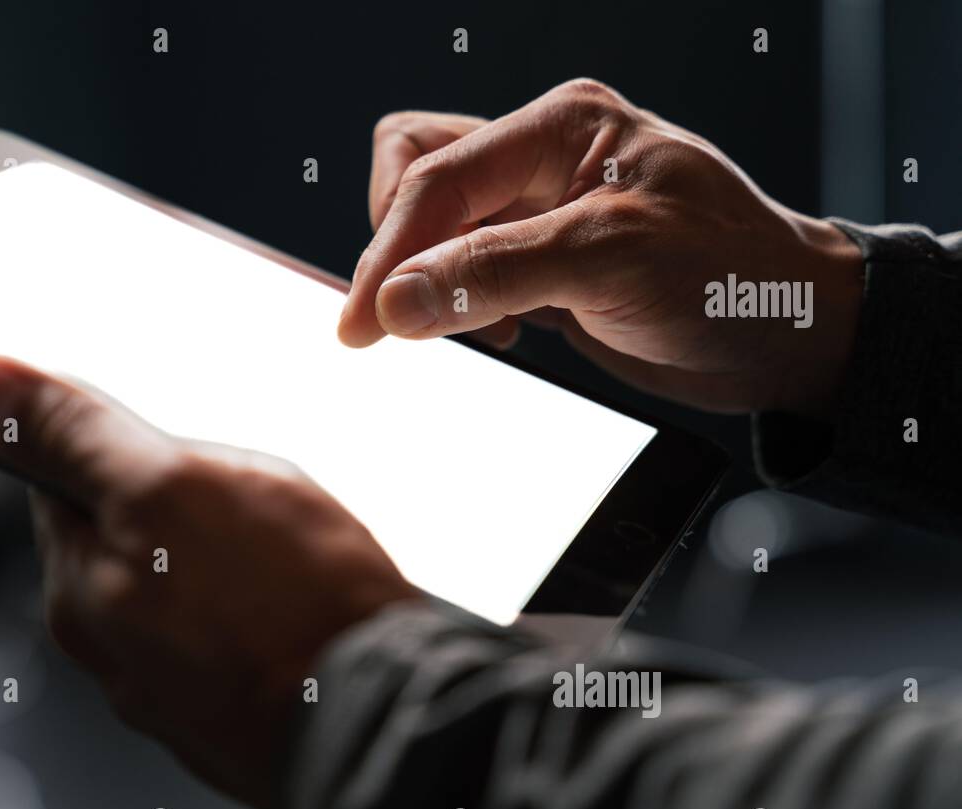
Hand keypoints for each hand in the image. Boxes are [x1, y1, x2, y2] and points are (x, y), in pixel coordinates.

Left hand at [0, 356, 419, 808]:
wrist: (385, 721)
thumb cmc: (289, 609)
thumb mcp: (172, 486)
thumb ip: (74, 437)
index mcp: (80, 590)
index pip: (60, 488)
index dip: (118, 450)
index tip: (170, 452)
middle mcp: (111, 653)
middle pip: (128, 539)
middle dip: (183, 507)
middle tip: (248, 507)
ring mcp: (173, 693)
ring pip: (185, 588)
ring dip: (227, 560)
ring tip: (286, 560)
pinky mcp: (230, 717)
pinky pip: (231, 637)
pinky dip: (258, 612)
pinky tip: (300, 607)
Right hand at [341, 79, 865, 417]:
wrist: (788, 335)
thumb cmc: (732, 277)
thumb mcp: (609, 261)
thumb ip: (494, 274)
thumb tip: (395, 301)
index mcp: (562, 128)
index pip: (436, 176)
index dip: (389, 251)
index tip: (364, 322)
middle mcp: (544, 161)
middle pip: (418, 181)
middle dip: (400, 253)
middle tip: (396, 323)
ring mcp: (540, 214)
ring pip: (435, 229)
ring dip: (429, 281)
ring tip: (475, 328)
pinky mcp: (542, 265)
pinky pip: (464, 272)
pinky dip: (458, 305)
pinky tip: (499, 332)